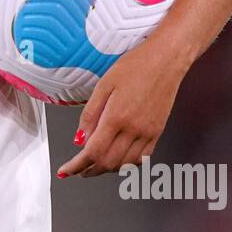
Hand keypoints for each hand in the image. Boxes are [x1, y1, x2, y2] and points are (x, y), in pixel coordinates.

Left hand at [55, 40, 184, 178]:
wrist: (166, 59)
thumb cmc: (135, 66)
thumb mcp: (104, 84)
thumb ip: (90, 114)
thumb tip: (80, 139)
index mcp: (116, 117)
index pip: (93, 152)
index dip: (76, 166)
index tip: (65, 171)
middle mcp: (134, 129)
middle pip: (108, 163)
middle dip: (89, 171)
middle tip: (77, 170)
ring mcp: (148, 133)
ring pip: (125, 164)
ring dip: (107, 170)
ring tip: (94, 166)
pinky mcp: (158, 132)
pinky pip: (142, 158)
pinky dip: (126, 164)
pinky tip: (118, 160)